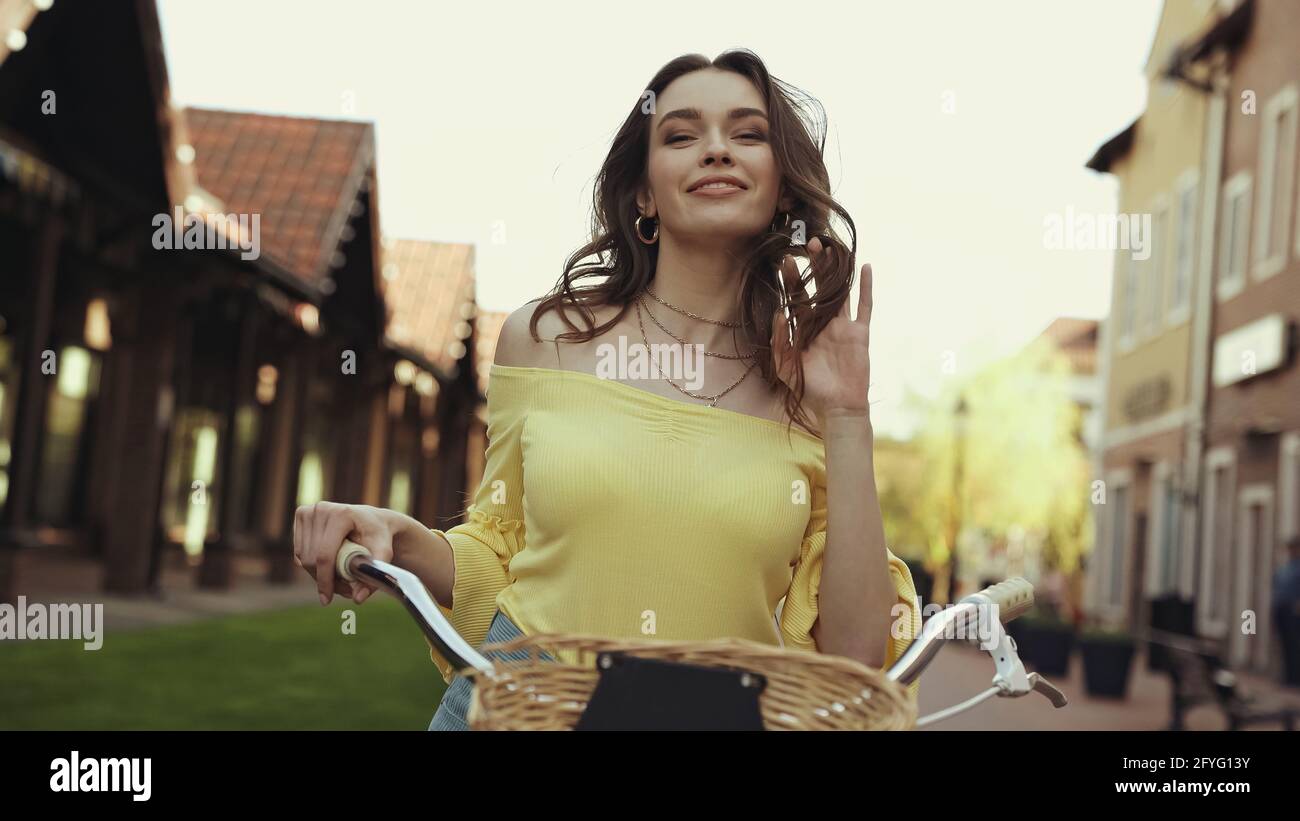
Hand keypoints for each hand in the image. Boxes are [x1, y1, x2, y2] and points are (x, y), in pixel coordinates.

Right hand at [293, 502, 403, 604]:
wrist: (374, 520)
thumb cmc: (379, 537)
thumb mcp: (383, 555)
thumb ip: (372, 576)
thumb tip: (358, 599)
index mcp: (342, 514)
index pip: (325, 555)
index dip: (325, 580)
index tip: (327, 600)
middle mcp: (322, 509)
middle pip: (312, 559)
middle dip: (324, 580)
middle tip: (344, 590)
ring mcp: (309, 510)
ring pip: (303, 558)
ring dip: (318, 575)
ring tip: (340, 578)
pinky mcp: (302, 515)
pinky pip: (299, 552)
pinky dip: (312, 565)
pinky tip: (329, 565)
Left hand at [771, 236, 873, 419]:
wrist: (836, 406)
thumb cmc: (810, 388)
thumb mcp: (785, 366)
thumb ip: (779, 341)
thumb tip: (779, 312)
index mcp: (805, 329)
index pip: (798, 298)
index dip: (793, 279)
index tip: (785, 260)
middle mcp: (824, 323)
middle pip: (820, 288)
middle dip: (815, 266)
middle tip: (810, 242)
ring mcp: (843, 326)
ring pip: (841, 291)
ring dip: (837, 270)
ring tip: (832, 247)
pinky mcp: (860, 333)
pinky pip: (865, 306)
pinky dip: (866, 287)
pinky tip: (865, 267)